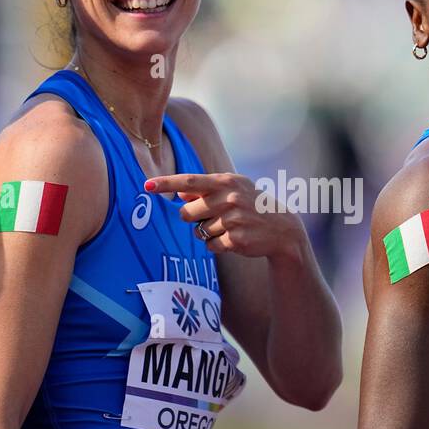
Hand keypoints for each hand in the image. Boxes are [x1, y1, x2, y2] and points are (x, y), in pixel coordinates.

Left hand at [145, 171, 301, 258]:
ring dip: (207, 233)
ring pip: (198, 231)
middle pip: (187, 212)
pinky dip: (216, 245)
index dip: (166, 184)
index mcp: (227, 182)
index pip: (190, 181)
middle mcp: (229, 199)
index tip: (146, 185)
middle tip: (209, 217)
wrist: (282, 229)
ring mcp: (233, 220)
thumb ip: (207, 190)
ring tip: (227, 228)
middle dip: (192, 218)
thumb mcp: (234, 190)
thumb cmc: (252, 205)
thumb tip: (180, 192)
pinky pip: (210, 246)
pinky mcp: (236, 240)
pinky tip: (232, 239)